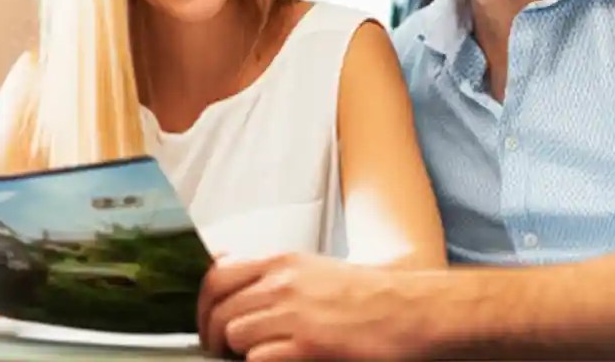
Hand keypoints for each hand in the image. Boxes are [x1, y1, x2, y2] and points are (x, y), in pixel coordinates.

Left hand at [198, 253, 424, 360]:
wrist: (412, 312)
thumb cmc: (369, 295)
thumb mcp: (313, 269)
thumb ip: (272, 273)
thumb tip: (227, 270)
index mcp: (281, 262)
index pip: (216, 276)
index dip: (202, 305)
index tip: (205, 322)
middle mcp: (282, 283)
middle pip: (218, 309)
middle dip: (213, 335)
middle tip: (220, 351)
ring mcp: (293, 314)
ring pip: (233, 334)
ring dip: (237, 352)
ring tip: (253, 358)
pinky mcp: (307, 346)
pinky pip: (257, 358)